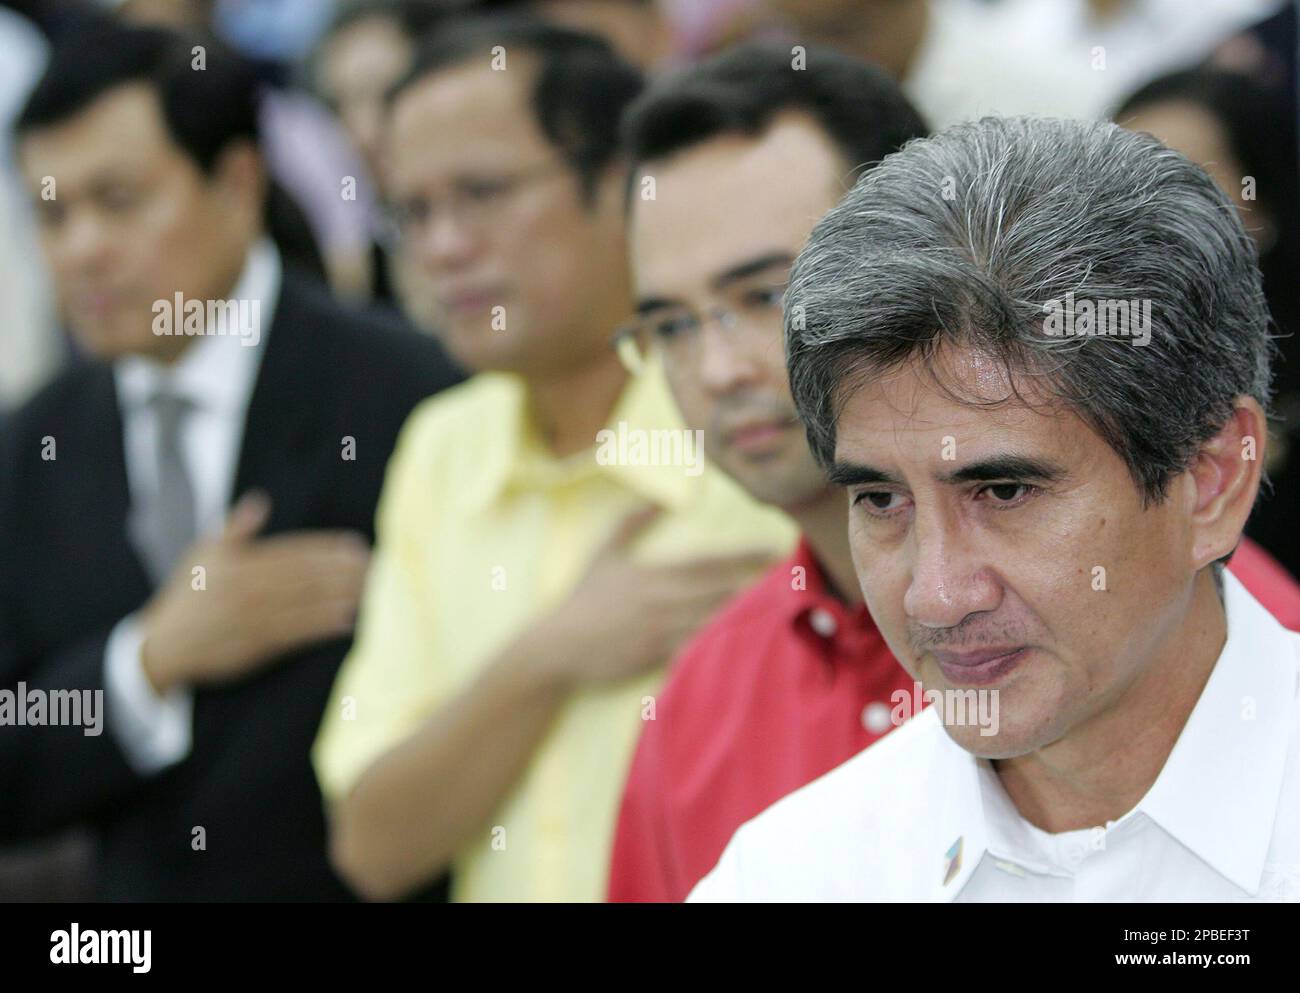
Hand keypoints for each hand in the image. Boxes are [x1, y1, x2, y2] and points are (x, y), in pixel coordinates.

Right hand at [139, 491, 369, 693]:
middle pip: (306, 576)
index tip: (356, 545)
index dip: (327, 548)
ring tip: (371, 588)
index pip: (293, 552)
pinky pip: (296, 633)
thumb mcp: (204, 555)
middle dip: (343, 570)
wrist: (162, 645)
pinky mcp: (256, 645)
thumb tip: (259, 501)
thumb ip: (235, 530)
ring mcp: (254, 618)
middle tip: (376, 565)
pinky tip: (348, 619)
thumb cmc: (188, 596)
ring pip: (306, 603)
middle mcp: (250, 589)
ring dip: (341, 595)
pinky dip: (322, 626)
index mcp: (240, 564)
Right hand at [534, 506, 774, 688]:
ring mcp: (661, 632)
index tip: (773, 549)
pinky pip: (699, 651)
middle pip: (721, 591)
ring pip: (715, 621)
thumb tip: (660, 498)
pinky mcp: (658, 660)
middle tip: (790, 578)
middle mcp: (662, 601)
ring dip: (746, 614)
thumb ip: (631, 523)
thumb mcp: (602, 553)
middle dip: (757, 584)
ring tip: (780, 609)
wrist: (556, 648)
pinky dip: (722, 647)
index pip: (709, 561)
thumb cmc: (581, 599)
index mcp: (653, 574)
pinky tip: (747, 645)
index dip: (744, 554)